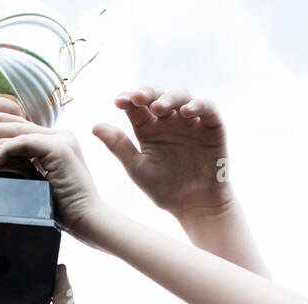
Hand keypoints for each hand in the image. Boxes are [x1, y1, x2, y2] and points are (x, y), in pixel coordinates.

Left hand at [0, 118, 104, 238]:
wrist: (88, 221)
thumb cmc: (64, 213)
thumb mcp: (39, 187)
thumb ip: (25, 174)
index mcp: (55, 143)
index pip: (18, 129)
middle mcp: (59, 135)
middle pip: (14, 123)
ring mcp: (60, 139)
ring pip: (15, 130)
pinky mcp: (59, 147)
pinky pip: (21, 142)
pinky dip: (1, 151)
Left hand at [92, 88, 232, 218]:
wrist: (193, 206)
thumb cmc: (164, 189)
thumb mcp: (137, 168)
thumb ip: (119, 146)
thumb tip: (94, 126)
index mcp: (148, 129)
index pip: (137, 106)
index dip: (128, 98)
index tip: (118, 101)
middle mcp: (169, 121)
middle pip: (158, 95)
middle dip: (148, 93)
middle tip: (138, 98)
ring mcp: (191, 121)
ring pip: (181, 96)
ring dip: (170, 97)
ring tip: (160, 108)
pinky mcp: (212, 126)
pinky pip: (208, 108)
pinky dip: (198, 105)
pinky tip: (186, 112)